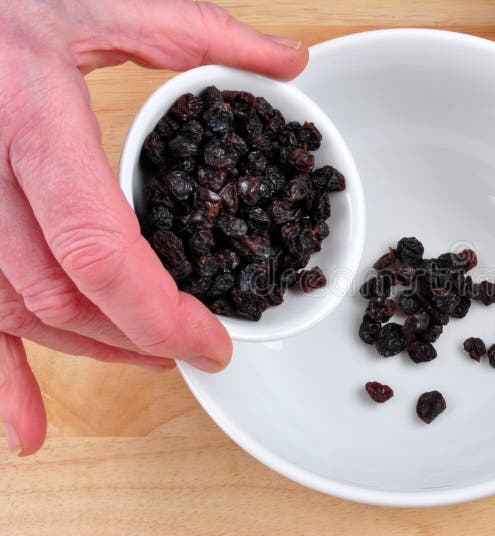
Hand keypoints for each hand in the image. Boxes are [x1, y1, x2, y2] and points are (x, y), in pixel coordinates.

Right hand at [0, 0, 307, 454]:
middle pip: (63, 295)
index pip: (100, 248)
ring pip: (18, 311)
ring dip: (90, 350)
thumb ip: (198, 33)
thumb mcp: (104, 1)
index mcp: (33, 122)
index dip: (161, 311)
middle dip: (136, 336)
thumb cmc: (12, 0)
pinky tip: (29, 429)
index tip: (213, 342)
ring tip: (149, 358)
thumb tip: (287, 58)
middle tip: (194, 346)